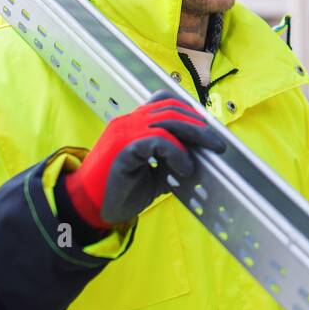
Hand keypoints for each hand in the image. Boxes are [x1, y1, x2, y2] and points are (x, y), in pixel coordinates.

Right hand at [64, 90, 225, 228]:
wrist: (90, 207)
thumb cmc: (119, 191)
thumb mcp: (153, 174)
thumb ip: (171, 161)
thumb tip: (199, 158)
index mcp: (133, 124)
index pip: (164, 101)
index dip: (189, 111)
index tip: (207, 129)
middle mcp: (128, 122)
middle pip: (171, 108)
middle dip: (200, 124)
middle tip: (218, 143)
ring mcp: (125, 132)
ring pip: (168, 119)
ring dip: (195, 134)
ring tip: (209, 151)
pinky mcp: (124, 148)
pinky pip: (159, 141)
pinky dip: (178, 153)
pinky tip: (185, 168)